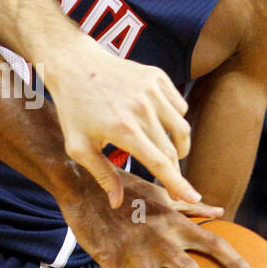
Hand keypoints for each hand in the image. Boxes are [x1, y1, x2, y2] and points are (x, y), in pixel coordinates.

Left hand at [42, 42, 197, 205]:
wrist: (74, 65)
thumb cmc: (73, 110)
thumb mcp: (79, 147)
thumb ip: (102, 175)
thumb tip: (117, 202)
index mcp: (123, 130)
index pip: (160, 163)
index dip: (178, 184)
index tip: (193, 198)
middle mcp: (142, 108)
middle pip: (172, 150)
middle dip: (176, 171)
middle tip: (174, 185)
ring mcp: (152, 89)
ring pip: (181, 128)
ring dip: (178, 147)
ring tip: (167, 154)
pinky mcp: (157, 76)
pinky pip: (179, 106)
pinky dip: (174, 119)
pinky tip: (159, 124)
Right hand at [56, 171, 257, 267]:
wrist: (86, 182)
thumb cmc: (127, 191)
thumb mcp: (162, 194)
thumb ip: (191, 207)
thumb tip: (220, 211)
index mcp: (176, 223)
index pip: (214, 242)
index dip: (235, 262)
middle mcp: (160, 236)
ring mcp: (135, 248)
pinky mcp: (110, 257)